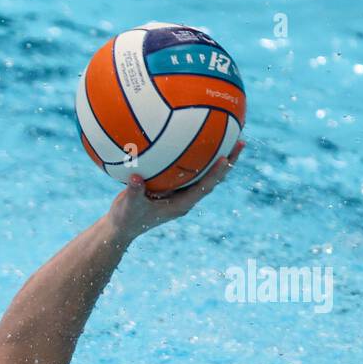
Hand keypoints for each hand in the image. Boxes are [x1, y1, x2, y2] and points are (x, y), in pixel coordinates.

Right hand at [106, 140, 244, 240]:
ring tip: (231, 136)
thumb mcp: (127, 206)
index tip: (226, 159)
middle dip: (228, 161)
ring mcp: (181, 193)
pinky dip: (197, 156)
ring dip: (218, 157)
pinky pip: (190, 171)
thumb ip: (133, 193)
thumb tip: (135, 177)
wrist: (122, 227)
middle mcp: (186, 199)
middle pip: (213, 179)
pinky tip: (197, 139)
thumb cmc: (125, 218)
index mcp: (181, 205)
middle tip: (240, 141)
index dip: (216, 174)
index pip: (204, 188)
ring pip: (205, 174)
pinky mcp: (174, 188)